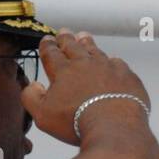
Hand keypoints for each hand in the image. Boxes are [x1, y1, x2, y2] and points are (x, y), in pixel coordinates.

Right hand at [21, 31, 150, 145]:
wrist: (113, 126)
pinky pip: (118, 64)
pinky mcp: (126, 76)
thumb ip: (32, 97)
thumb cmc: (76, 122)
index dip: (48, 45)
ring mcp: (108, 67)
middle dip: (66, 38)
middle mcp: (85, 63)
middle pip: (73, 46)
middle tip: (64, 32)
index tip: (47, 40)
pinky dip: (113, 62)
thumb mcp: (43, 115)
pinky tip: (112, 62)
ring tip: (84, 37)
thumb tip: (33, 85)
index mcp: (63, 71)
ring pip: (95, 50)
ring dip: (88, 43)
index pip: (52, 53)